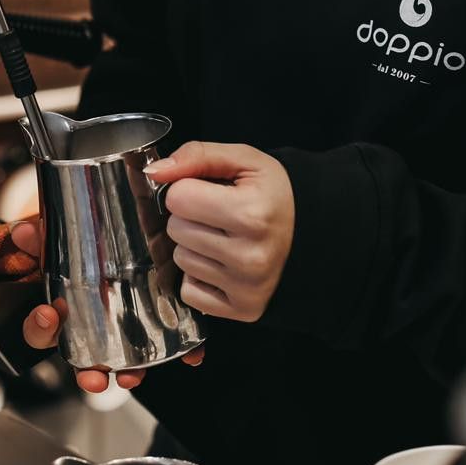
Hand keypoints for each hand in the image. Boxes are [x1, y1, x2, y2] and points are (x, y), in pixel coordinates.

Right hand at [12, 216, 204, 393]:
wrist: (118, 225)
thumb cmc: (81, 242)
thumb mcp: (58, 235)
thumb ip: (41, 234)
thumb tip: (23, 231)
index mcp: (62, 307)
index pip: (42, 329)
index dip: (41, 327)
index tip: (49, 315)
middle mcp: (90, 326)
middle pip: (83, 358)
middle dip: (88, 372)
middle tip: (93, 376)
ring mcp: (122, 329)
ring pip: (121, 361)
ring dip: (127, 372)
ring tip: (131, 377)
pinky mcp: (155, 322)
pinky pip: (165, 344)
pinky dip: (179, 351)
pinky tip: (190, 354)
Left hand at [149, 142, 294, 322]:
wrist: (311, 234)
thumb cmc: (272, 195)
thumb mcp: (244, 160)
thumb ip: (197, 155)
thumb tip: (154, 172)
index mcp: (251, 214)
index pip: (177, 198)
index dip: (189, 189)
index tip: (210, 192)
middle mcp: (249, 256)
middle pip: (175, 230)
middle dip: (190, 218)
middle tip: (219, 216)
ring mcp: (246, 288)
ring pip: (180, 260)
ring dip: (194, 246)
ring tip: (224, 238)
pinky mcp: (242, 310)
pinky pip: (188, 292)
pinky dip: (199, 277)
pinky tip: (223, 264)